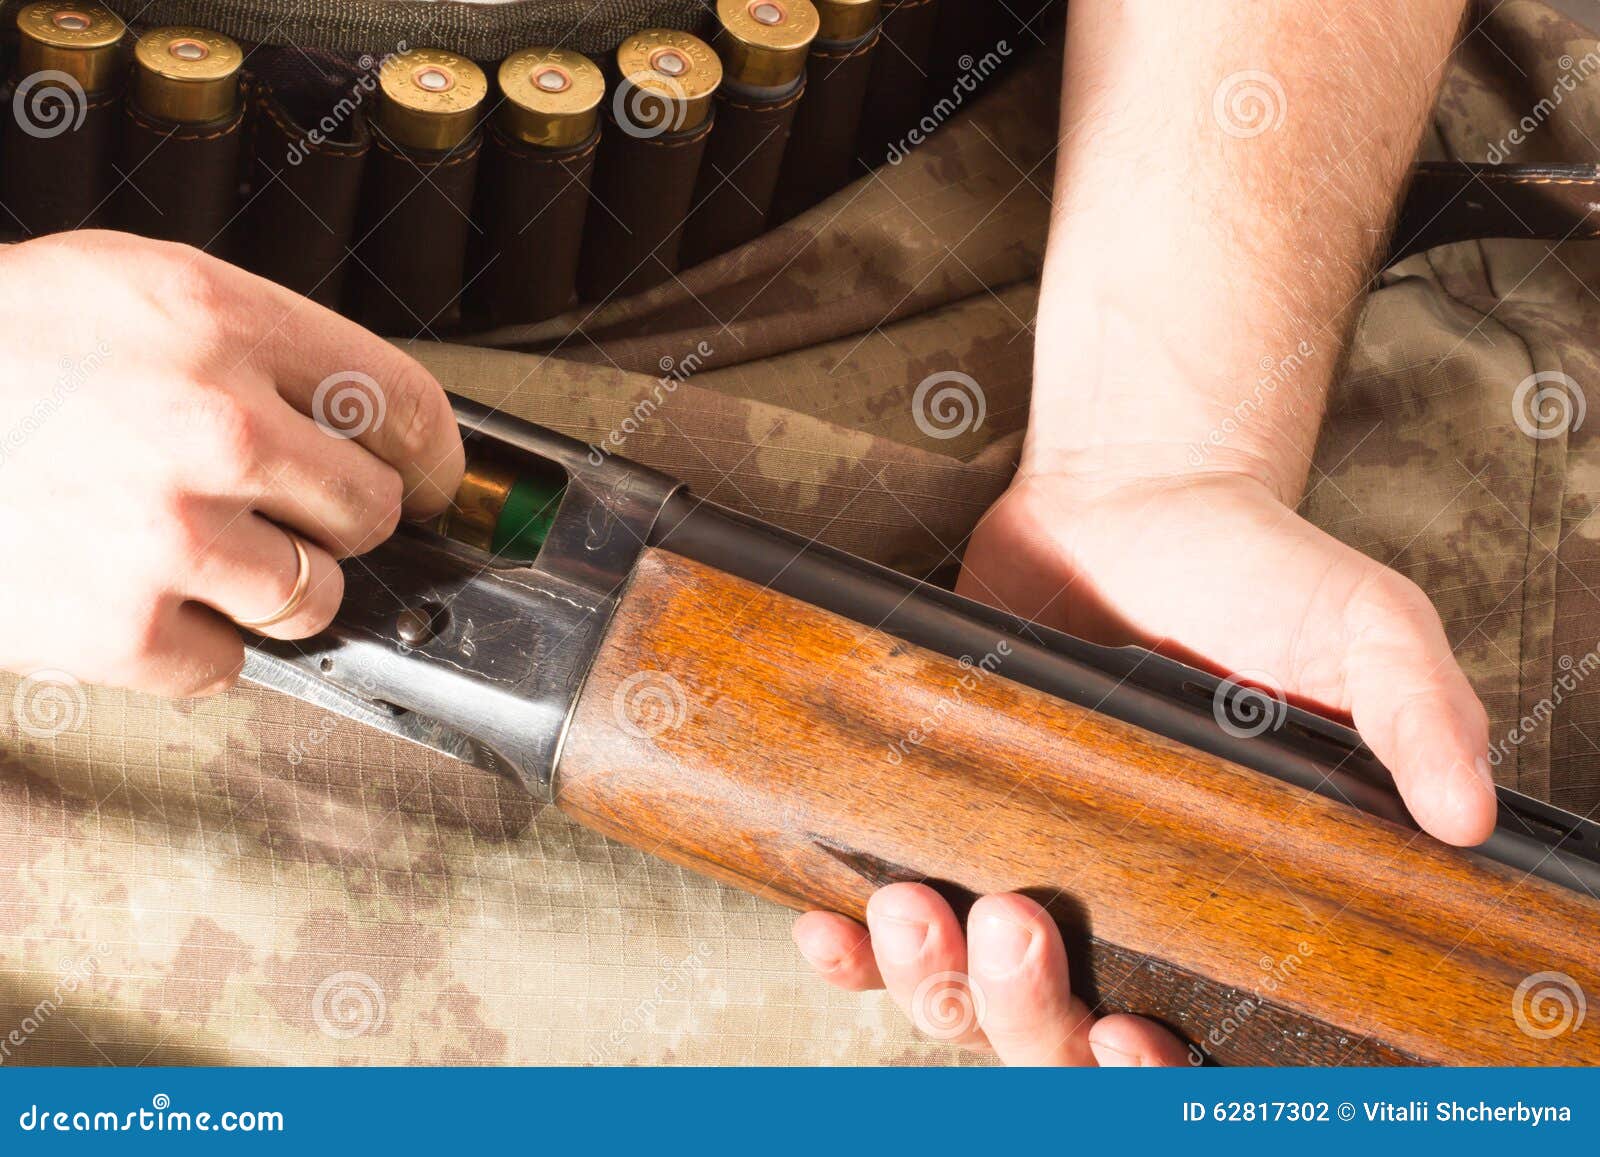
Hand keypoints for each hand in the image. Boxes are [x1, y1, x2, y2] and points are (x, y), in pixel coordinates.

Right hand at [0, 230, 463, 696]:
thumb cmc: (2, 352)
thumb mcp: (136, 290)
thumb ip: (262, 345)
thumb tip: (374, 425)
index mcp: (224, 323)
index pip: (402, 403)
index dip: (433, 455)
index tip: (431, 481)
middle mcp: (213, 426)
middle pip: (370, 512)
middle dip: (336, 523)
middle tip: (275, 514)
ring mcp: (169, 533)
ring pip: (313, 600)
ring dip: (271, 593)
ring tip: (190, 556)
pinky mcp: (119, 629)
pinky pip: (225, 667)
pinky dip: (187, 648)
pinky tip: (132, 598)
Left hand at [796, 459, 1494, 1061]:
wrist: (1136, 496)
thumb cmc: (1255, 572)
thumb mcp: (1362, 630)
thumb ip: (1418, 714)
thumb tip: (1468, 817)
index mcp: (1224, 900)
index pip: (1182, 1043)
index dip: (1147, 1079)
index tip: (1126, 1039)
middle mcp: (1120, 908)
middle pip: (1051, 1044)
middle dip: (1023, 1019)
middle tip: (1013, 928)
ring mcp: (1023, 870)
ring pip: (961, 999)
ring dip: (930, 983)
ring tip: (917, 909)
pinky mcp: (945, 817)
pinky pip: (883, 926)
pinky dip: (852, 950)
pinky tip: (832, 925)